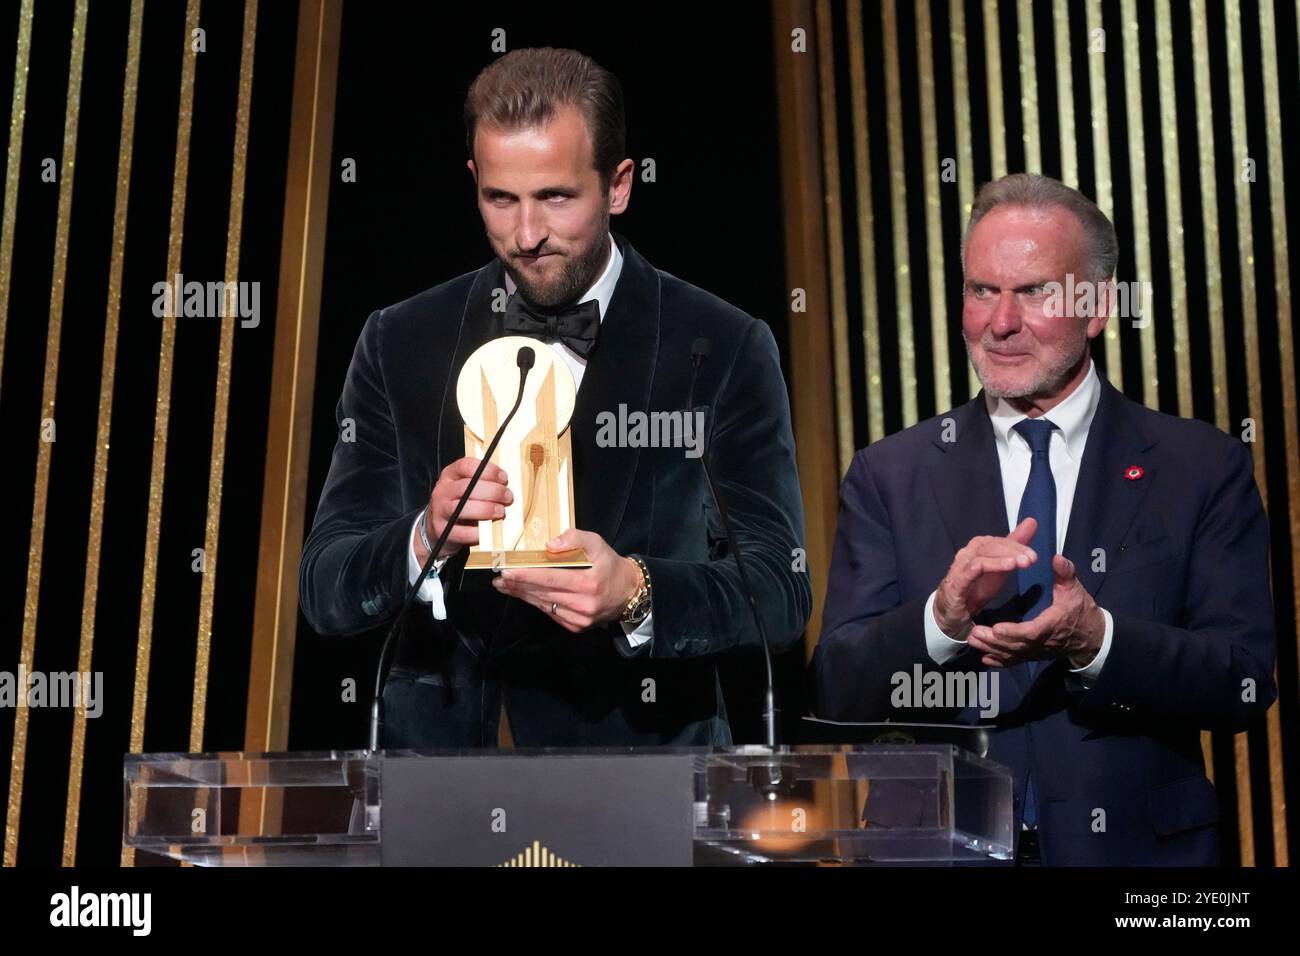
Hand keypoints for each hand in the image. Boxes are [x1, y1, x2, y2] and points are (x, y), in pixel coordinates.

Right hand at [414, 457, 512, 561]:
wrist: (440, 529)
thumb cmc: (461, 505)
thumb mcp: (467, 489)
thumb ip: (483, 483)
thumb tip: (508, 486)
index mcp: (450, 475)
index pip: (465, 465)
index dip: (488, 471)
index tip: (504, 478)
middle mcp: (443, 491)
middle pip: (466, 487)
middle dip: (492, 491)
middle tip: (508, 497)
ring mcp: (440, 511)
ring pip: (461, 508)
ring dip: (486, 509)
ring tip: (501, 512)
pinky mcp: (444, 532)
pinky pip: (463, 532)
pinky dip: (480, 532)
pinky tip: (490, 530)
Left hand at [491, 529, 641, 632]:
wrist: (629, 593)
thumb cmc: (610, 564)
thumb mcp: (598, 543)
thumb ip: (575, 538)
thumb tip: (549, 545)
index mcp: (589, 583)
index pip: (551, 578)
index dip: (527, 575)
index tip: (507, 571)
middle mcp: (584, 605)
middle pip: (543, 594)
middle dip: (518, 586)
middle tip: (499, 578)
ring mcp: (580, 619)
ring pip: (544, 606)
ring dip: (523, 595)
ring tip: (505, 586)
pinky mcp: (577, 627)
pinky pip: (551, 614)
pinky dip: (537, 603)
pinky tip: (524, 595)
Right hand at [933, 518, 1038, 636]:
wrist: (953, 611)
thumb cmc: (976, 586)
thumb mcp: (1001, 566)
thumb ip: (1014, 545)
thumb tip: (1032, 522)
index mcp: (978, 548)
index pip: (998, 541)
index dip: (1017, 546)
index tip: (1034, 555)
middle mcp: (968, 553)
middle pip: (990, 546)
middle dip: (1012, 551)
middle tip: (1031, 559)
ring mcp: (960, 568)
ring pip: (981, 557)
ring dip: (1001, 559)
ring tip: (1019, 564)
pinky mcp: (956, 584)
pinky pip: (970, 572)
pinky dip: (985, 567)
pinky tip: (1000, 568)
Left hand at [966, 555, 1105, 666]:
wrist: (1091, 637)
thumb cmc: (1080, 610)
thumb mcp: (1075, 590)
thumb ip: (1065, 574)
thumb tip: (1056, 557)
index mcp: (1050, 626)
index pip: (1030, 632)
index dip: (1013, 632)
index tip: (997, 628)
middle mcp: (1041, 643)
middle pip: (1015, 646)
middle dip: (994, 641)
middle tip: (974, 632)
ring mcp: (1035, 651)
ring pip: (1011, 654)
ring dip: (991, 649)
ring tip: (972, 640)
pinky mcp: (1032, 655)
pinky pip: (1015, 661)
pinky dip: (999, 662)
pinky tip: (985, 659)